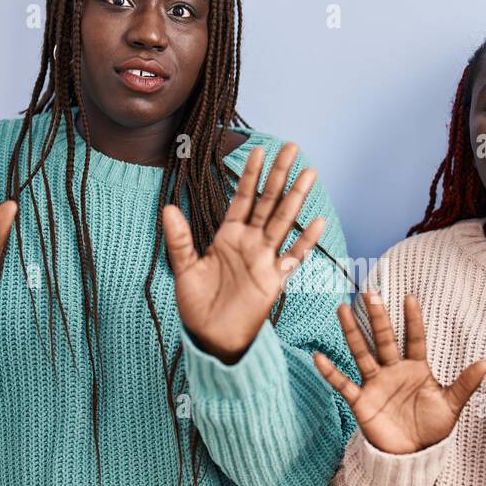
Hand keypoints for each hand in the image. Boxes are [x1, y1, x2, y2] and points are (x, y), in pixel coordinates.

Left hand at [163, 142, 325, 363]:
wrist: (211, 338)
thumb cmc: (197, 305)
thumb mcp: (185, 269)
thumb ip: (180, 240)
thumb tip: (168, 209)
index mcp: (228, 237)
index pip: (242, 198)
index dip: (250, 175)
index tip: (258, 151)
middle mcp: (249, 243)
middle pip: (268, 202)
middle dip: (279, 175)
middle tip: (291, 147)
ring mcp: (264, 259)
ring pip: (283, 221)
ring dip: (296, 198)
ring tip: (308, 173)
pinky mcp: (274, 280)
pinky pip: (292, 257)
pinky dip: (305, 240)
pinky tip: (316, 221)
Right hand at [312, 290, 485, 454]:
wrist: (413, 455)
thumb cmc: (432, 427)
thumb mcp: (451, 405)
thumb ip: (465, 384)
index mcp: (416, 368)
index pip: (414, 339)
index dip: (413, 320)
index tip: (410, 298)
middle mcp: (393, 371)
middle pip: (384, 339)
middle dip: (378, 318)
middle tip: (370, 294)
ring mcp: (375, 384)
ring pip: (362, 353)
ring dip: (352, 333)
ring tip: (343, 310)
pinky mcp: (361, 401)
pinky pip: (343, 384)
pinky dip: (331, 372)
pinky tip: (319, 356)